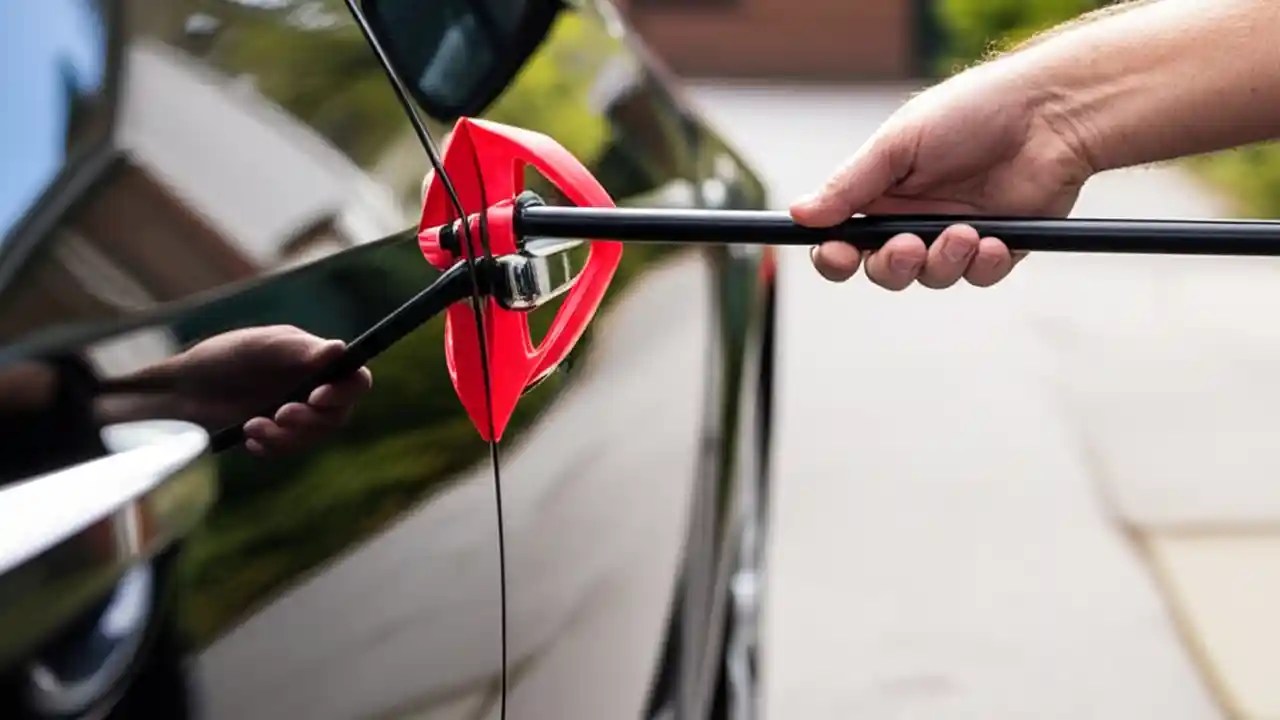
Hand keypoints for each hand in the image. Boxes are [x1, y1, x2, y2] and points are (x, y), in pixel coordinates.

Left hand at [161, 325, 371, 455]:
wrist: (180, 391)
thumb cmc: (219, 358)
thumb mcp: (257, 348)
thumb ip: (298, 350)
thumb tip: (341, 350)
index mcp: (315, 361)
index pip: (355, 379)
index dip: (346, 392)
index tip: (317, 398)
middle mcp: (313, 387)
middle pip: (338, 414)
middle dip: (311, 420)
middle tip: (280, 415)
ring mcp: (296, 413)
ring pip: (314, 436)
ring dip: (287, 437)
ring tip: (252, 427)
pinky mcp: (278, 435)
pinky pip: (289, 450)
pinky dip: (272, 447)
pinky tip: (248, 439)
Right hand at [791, 63, 1095, 289]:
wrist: (1050, 114)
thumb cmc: (972, 113)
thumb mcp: (898, 144)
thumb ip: (849, 185)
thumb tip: (800, 213)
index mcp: (884, 191)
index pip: (844, 238)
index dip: (835, 255)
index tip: (839, 255)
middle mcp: (915, 217)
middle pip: (882, 270)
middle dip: (892, 266)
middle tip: (910, 247)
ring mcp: (955, 236)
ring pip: (930, 279)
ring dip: (942, 262)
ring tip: (966, 233)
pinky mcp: (997, 249)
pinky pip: (977, 277)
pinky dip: (983, 264)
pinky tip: (994, 239)